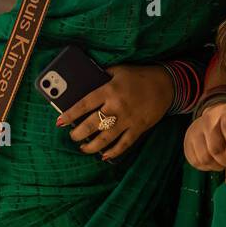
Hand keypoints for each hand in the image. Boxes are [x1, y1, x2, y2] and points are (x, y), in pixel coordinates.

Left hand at [57, 65, 173, 161]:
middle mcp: (117, 106)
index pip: (84, 104)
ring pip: (106, 138)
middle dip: (78, 133)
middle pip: (92, 124)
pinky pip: (124, 144)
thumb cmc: (138, 76)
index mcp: (109, 90)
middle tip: (72, 136)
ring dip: (92, 146)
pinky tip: (104, 155)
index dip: (70, 114)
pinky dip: (113, 151)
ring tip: (83, 148)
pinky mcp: (139, 128)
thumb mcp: (118, 71)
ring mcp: (128, 119)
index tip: (59, 122)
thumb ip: (101, 78)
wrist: (165, 84)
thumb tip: (83, 86)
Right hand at [184, 100, 225, 171]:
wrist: (216, 113)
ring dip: (217, 164)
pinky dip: (207, 166)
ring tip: (225, 159)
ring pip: (204, 157)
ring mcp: (195, 130)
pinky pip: (196, 161)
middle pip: (215, 148)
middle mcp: (208, 119)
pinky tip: (215, 160)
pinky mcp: (187, 142)